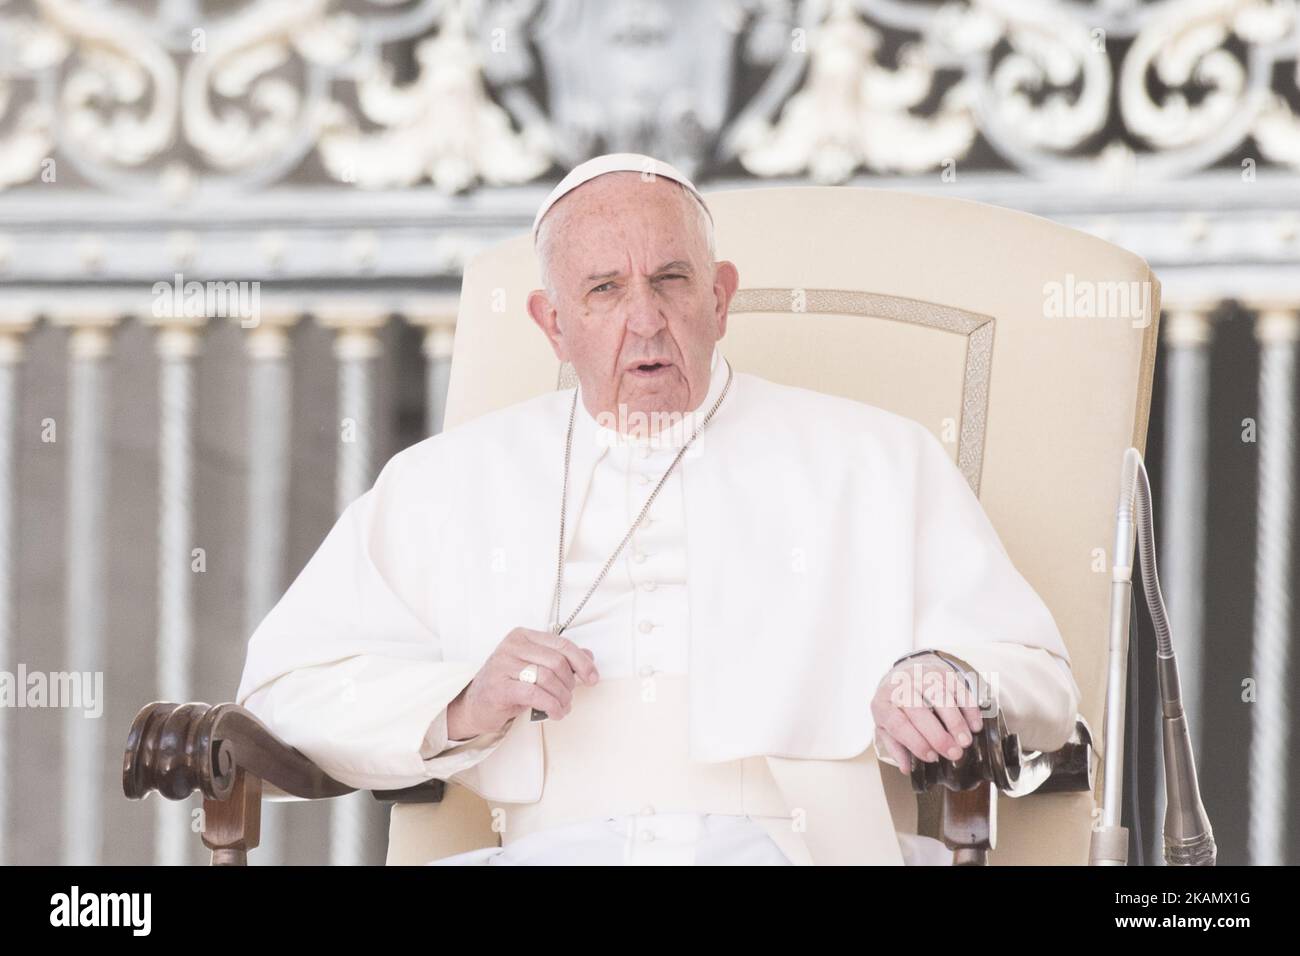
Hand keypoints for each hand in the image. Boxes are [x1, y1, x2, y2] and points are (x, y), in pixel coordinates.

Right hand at [446, 627, 599, 738]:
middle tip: (568, 697)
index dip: (582, 662)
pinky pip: (535, 694)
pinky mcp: (500, 687)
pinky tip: (555, 713)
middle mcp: (512, 646)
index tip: (592, 678)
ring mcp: (503, 665)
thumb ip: (560, 659)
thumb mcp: (535, 667)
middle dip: (570, 683)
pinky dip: (551, 705)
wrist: (475, 704)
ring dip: (562, 697)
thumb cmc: (508, 684)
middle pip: (557, 661)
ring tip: (562, 707)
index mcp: (523, 635)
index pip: (562, 644)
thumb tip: (589, 655)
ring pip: (548, 678)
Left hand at [871, 654, 983, 772]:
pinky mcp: (941, 672)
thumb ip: (896, 747)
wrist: (903, 673)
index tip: (932, 757)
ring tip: (965, 742)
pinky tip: (975, 725)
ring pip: (940, 697)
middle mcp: (900, 687)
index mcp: (883, 704)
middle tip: (954, 753)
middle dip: (938, 735)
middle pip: (919, 710)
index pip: (898, 724)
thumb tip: (906, 768)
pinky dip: (969, 708)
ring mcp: (921, 677)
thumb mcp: (886, 726)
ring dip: (956, 722)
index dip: (915, 742)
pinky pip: (958, 688)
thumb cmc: (895, 706)